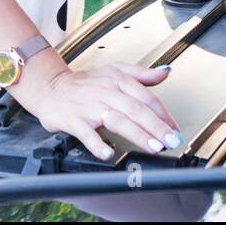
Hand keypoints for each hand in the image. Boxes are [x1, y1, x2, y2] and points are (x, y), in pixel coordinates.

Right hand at [22, 63, 182, 160]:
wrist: (50, 87)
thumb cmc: (85, 83)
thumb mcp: (115, 71)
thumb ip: (142, 74)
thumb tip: (166, 72)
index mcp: (119, 80)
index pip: (147, 97)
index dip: (163, 114)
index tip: (175, 129)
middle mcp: (106, 91)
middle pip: (136, 109)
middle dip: (156, 126)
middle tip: (170, 141)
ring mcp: (90, 106)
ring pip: (117, 120)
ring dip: (137, 134)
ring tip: (153, 147)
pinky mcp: (73, 120)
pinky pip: (86, 133)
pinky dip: (97, 144)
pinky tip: (108, 153)